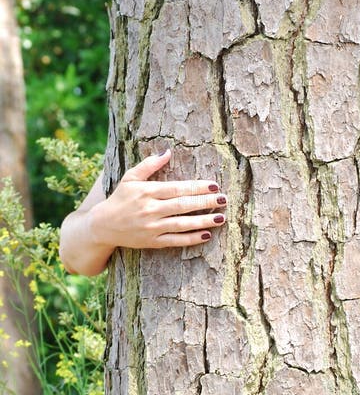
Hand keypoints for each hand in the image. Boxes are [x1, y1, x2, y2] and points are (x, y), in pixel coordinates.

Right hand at [59, 149, 227, 274]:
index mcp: (147, 192)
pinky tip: (207, 234)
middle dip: (205, 202)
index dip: (197, 187)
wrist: (102, 226)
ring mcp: (152, 227)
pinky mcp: (152, 242)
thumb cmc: (120, 199)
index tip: (214, 185)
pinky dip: (191, 239)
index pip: (177, 188)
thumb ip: (149, 165)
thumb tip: (167, 152)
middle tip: (223, 199)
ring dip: (203, 221)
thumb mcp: (130, 178)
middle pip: (183, 205)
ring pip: (182, 224)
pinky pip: (175, 241)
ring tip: (221, 217)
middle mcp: (150, 209)